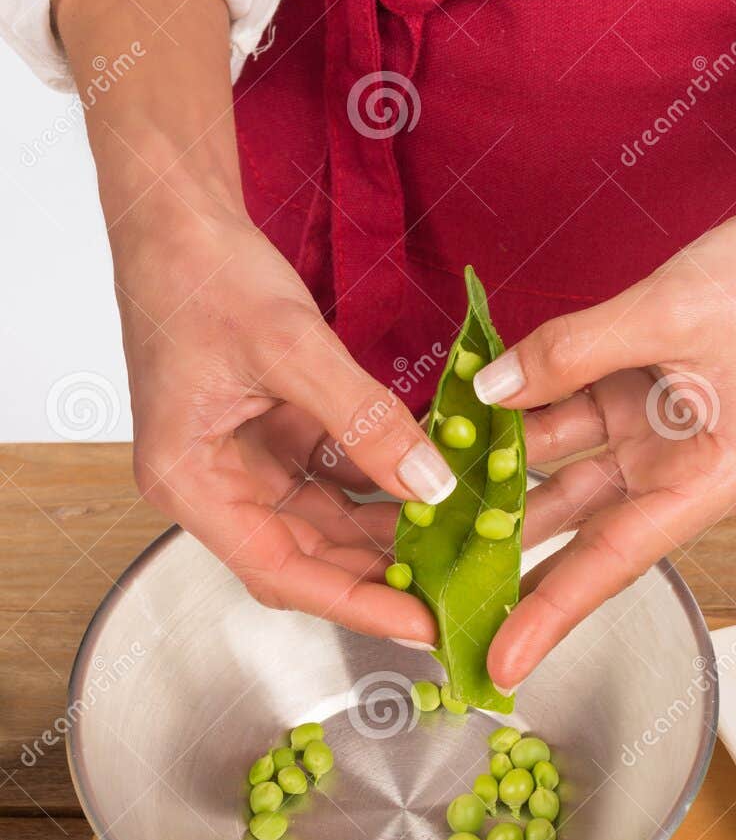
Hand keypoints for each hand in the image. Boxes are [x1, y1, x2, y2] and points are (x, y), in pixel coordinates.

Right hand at [114, 204, 450, 641]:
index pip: (280, 571)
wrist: (175, 214)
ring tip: (456, 547)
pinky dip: (380, 484)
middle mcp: (211, 485)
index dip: (355, 604)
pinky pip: (332, 478)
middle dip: (380, 579)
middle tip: (456, 595)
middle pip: (305, 559)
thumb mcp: (292, 346)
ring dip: (387, 534)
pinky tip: (432, 488)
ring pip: (325, 523)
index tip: (421, 626)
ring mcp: (241, 462)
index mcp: (189, 482)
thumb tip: (432, 483)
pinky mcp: (269, 435)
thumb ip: (365, 420)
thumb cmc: (201, 272)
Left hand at [478, 38, 735, 687]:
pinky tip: (460, 431)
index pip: (613, 558)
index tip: (500, 663)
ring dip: (495, 491)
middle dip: (506, 567)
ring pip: (561, 478)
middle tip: (436, 606)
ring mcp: (656, 440)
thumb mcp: (666, 309)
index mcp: (713, 480)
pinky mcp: (639, 404)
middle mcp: (681, 474)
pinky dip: (517, 423)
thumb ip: (571, 350)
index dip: (550, 613)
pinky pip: (566, 422)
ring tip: (424, 523)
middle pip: (578, 534)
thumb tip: (488, 389)